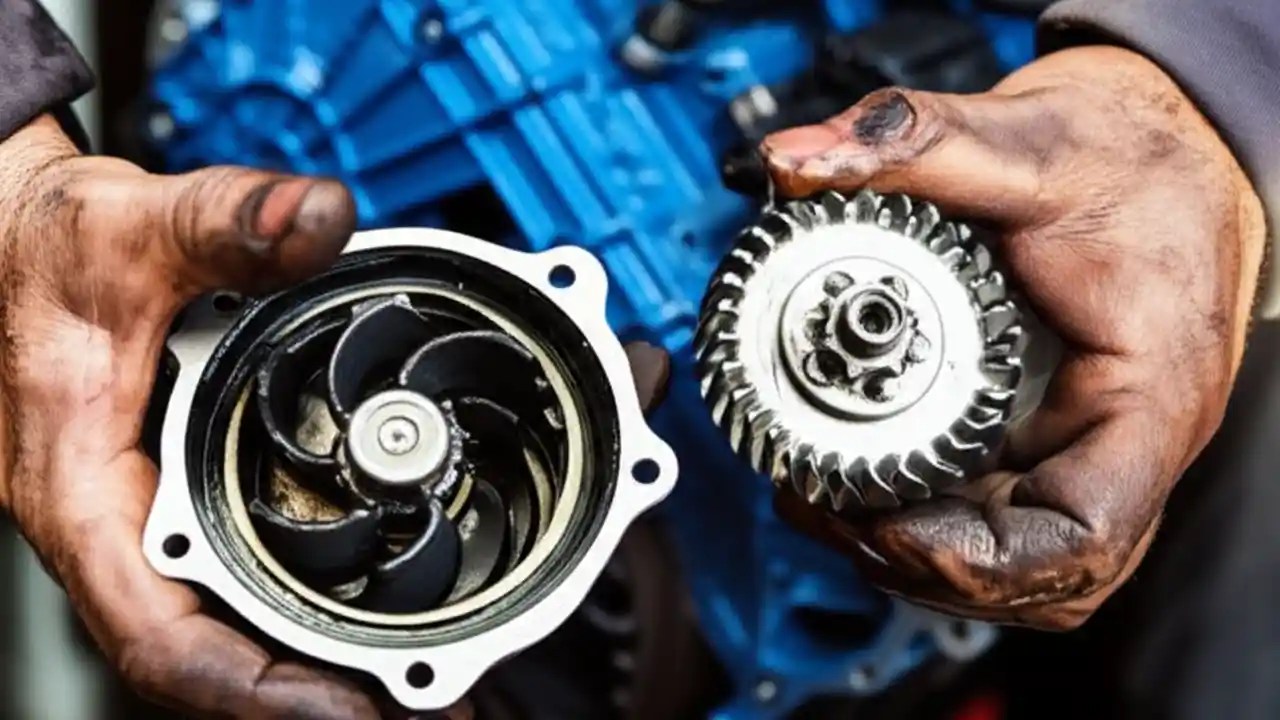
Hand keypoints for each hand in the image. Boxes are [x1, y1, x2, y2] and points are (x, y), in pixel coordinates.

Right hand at [0, 115, 671, 715]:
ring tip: (407, 683)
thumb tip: (318, 218)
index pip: (158, 636)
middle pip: (204, 656)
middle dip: (307, 696)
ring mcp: (136, 518)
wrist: (5, 237)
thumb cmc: (38, 248)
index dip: (254, 691)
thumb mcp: (131, 227)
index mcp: (81, 489)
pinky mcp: (162, 498)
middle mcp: (108, 523)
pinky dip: (292, 613)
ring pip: (217, 626)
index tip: (352, 707)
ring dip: (306, 666)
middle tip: (420, 701)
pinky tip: (356, 617)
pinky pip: (224, 582)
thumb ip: (227, 220)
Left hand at [759, 46, 1265, 629]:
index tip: (885, 525)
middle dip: (928, 560)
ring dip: (930, 553)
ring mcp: (1099, 445)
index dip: (982, 561)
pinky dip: (941, 520)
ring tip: (834, 505)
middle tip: (826, 507)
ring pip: (1024, 557)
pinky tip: (870, 482)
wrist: (1173, 141)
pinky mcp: (1064, 436)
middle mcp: (1132, 440)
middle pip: (1042, 570)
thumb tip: (794, 161)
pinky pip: (1010, 515)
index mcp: (1151, 392)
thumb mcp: (1025, 142)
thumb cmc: (1132, 154)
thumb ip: (911, 142)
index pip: (1085, 535)